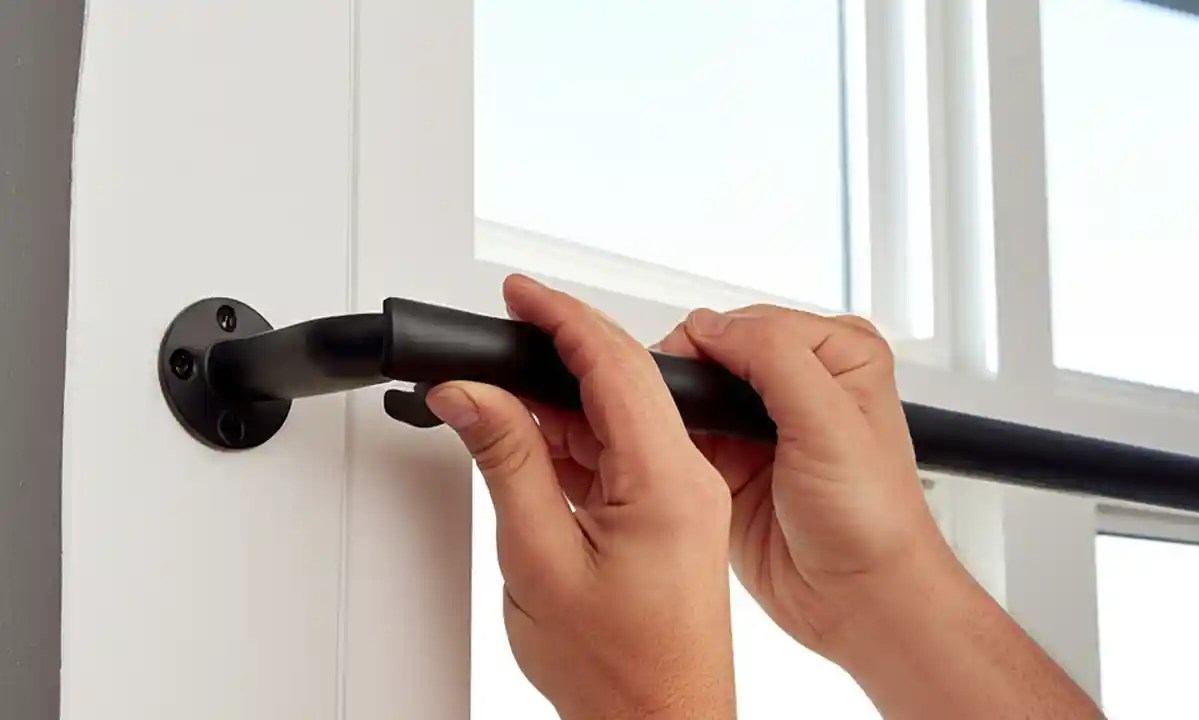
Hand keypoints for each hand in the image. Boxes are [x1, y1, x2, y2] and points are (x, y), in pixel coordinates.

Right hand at [426, 276, 735, 719]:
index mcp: (668, 481)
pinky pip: (619, 452)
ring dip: (558, 400)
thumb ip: (507, 461)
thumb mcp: (539, 558)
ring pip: (617, 413)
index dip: (562, 316)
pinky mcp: (671, 513)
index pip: (616, 363)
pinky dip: (572, 440)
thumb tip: (473, 393)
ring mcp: (682, 495)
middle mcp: (687, 478)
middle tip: (501, 333)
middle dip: (557, 348)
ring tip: (497, 401)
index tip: (520, 292)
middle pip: (621, 379)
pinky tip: (530, 444)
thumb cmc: (618, 668)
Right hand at [658, 306, 1099, 717]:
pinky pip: (684, 434)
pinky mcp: (733, 461)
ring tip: (669, 432)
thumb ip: (773, 358)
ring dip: (675, 409)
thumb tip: (711, 325)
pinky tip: (666, 453)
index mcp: (839, 352)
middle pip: (716, 352)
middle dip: (689, 377)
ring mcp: (762, 423)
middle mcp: (801, 381)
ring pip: (695, 393)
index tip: (681, 368)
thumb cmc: (873, 521)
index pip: (752, 321)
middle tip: (671, 407)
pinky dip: (668, 441)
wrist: (859, 599)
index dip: (711, 341)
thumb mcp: (829, 421)